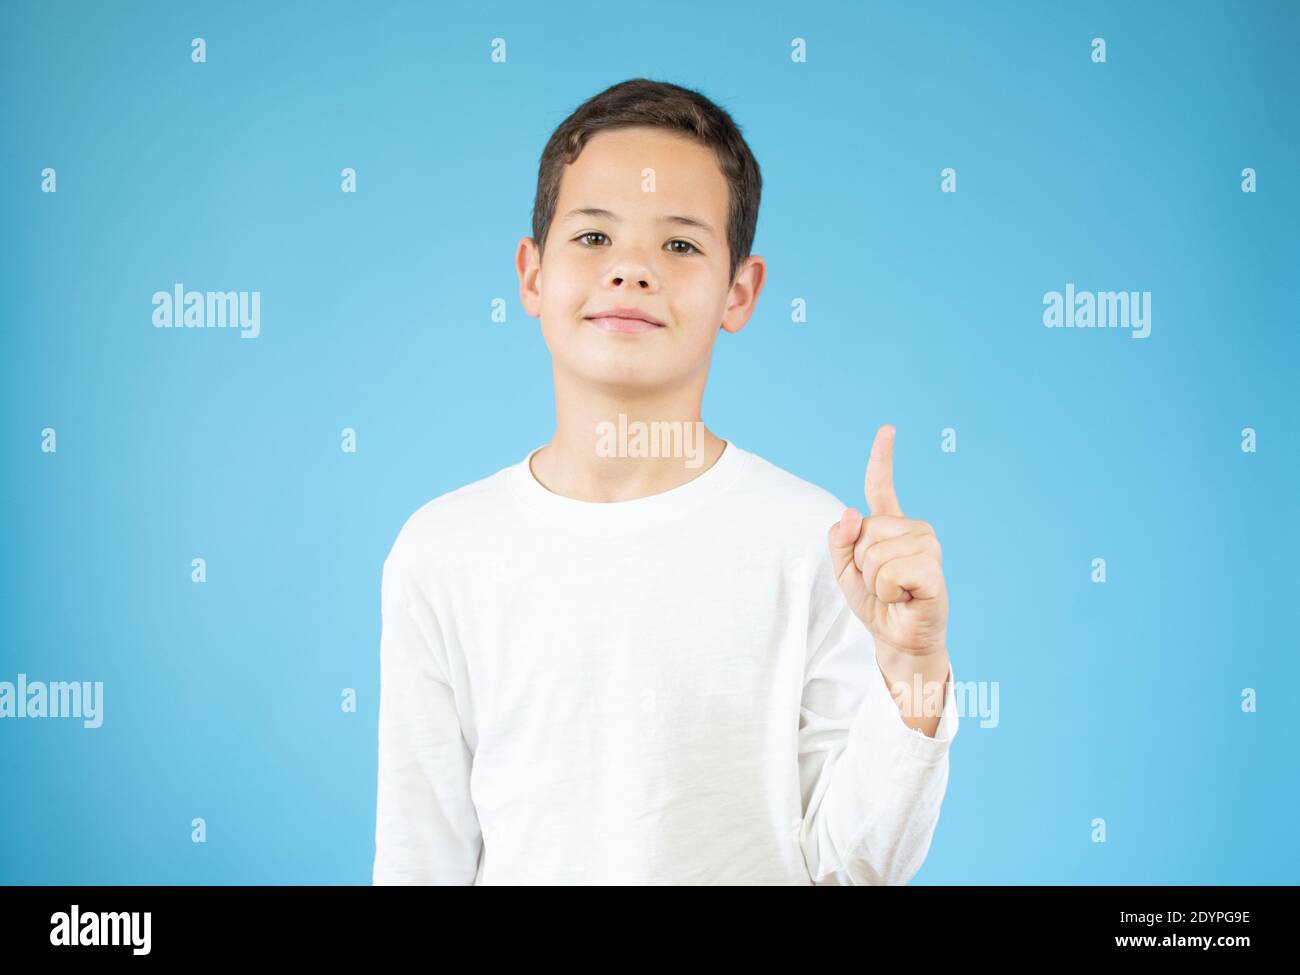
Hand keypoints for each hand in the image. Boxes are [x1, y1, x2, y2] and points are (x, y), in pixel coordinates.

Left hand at [827, 424, 947, 656]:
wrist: (897, 638)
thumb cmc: (876, 602)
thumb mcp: (844, 570)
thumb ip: (839, 540)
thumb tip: (852, 514)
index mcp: (891, 525)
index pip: (882, 486)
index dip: (882, 457)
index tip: (887, 429)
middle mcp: (913, 529)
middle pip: (865, 532)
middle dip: (860, 563)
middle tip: (880, 582)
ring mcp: (927, 546)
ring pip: (875, 554)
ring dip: (874, 581)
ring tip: (893, 591)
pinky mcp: (933, 569)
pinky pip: (891, 572)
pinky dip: (888, 592)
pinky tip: (904, 598)